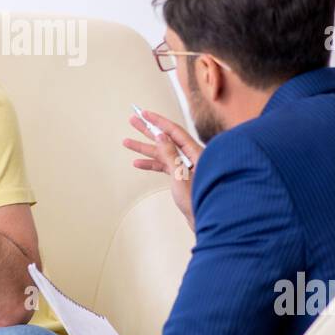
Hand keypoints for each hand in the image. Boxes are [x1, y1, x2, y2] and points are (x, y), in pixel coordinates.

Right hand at [123, 109, 202, 229]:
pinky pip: (164, 166)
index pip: (174, 131)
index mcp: (196, 152)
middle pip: (166, 139)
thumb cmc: (198, 200)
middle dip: (148, 131)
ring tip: (127, 142)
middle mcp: (191, 157)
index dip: (158, 121)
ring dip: (145, 148)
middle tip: (133, 121)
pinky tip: (138, 163)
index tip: (144, 113)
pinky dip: (152, 164)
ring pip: (162, 153)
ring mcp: (186, 167)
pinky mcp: (182, 177)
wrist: (207, 221)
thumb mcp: (180, 176)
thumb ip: (170, 154)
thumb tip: (160, 136)